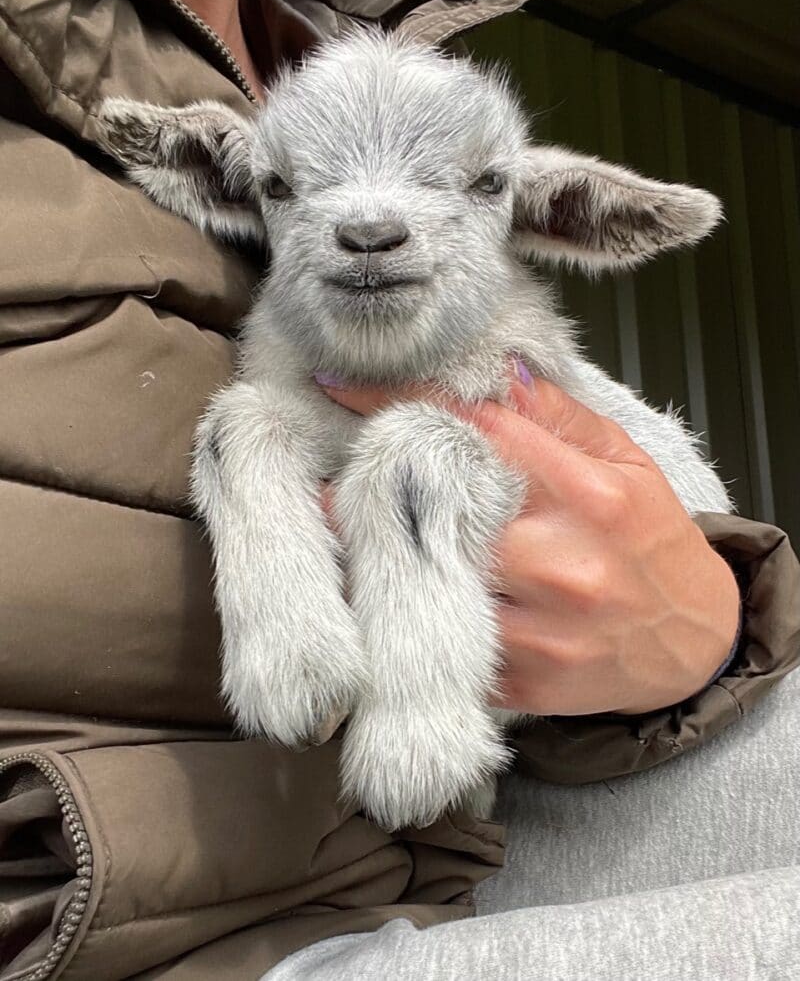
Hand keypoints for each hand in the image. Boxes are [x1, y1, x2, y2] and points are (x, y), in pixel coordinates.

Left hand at [317, 369, 740, 715]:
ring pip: (433, 585)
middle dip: (377, 492)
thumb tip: (499, 370)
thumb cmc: (653, 543)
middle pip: (442, 514)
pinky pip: (447, 647)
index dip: (404, 405)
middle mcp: (565, 562)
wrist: (694, 645)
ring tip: (347, 536)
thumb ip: (559, 418)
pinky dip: (413, 621)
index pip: (481, 434)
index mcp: (591, 495)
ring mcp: (544, 630)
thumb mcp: (627, 464)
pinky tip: (392, 602)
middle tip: (328, 478)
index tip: (340, 387)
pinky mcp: (527, 683)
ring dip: (382, 561)